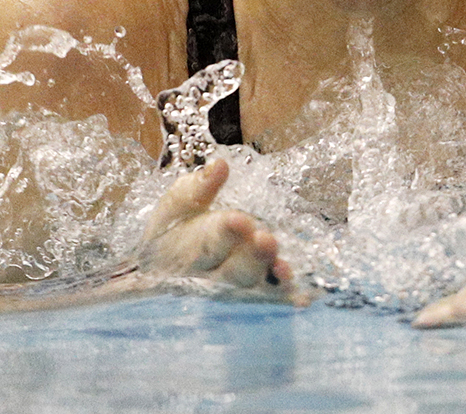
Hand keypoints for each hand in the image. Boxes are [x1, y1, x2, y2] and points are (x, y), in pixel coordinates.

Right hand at [138, 158, 307, 304]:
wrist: (163, 270)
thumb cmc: (174, 228)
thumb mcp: (178, 203)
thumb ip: (198, 187)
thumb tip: (219, 165)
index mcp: (189, 250)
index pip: (208, 242)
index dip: (225, 232)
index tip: (239, 219)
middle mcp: (210, 275)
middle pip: (233, 271)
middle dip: (252, 256)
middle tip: (266, 239)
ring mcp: (232, 287)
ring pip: (252, 285)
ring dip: (270, 277)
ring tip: (285, 269)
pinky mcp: (251, 292)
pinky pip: (269, 296)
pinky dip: (284, 297)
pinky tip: (303, 299)